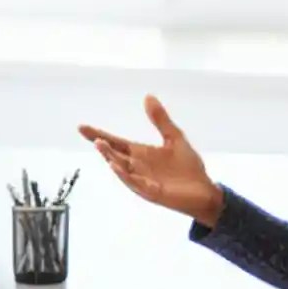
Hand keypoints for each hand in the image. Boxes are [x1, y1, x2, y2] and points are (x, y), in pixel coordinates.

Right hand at [79, 95, 224, 226]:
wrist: (205, 191)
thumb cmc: (188, 167)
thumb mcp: (174, 137)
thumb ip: (160, 120)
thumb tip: (148, 96)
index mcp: (140, 154)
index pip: (116, 143)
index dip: (99, 135)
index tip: (82, 127)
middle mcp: (137, 167)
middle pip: (115, 155)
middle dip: (104, 147)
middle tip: (94, 137)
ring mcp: (143, 181)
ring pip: (122, 169)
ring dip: (111, 159)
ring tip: (101, 147)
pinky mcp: (153, 192)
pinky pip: (137, 184)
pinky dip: (126, 176)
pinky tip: (117, 167)